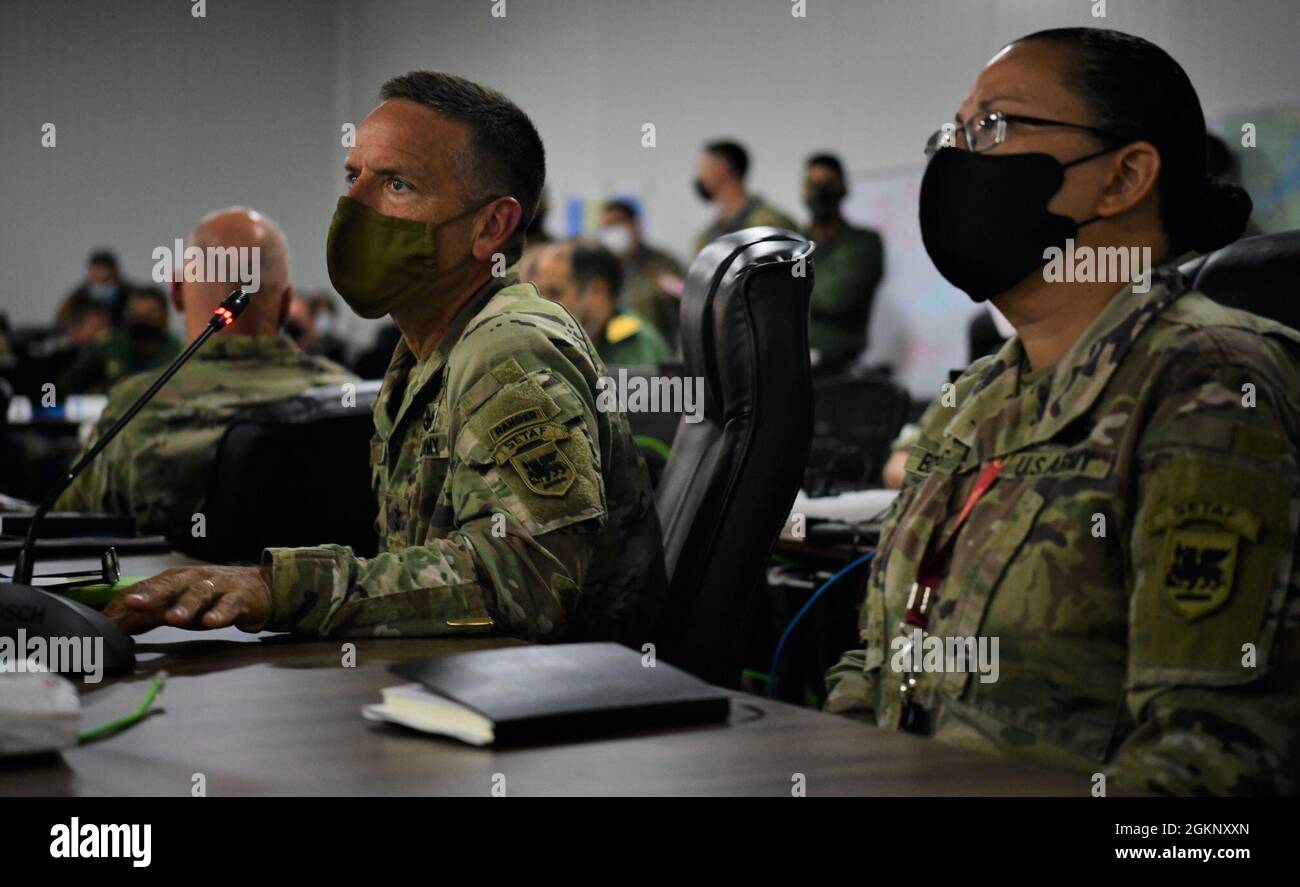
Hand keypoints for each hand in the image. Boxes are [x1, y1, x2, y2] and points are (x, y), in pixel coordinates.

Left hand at [103, 565, 272, 633]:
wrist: (258, 589)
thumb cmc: (211, 598)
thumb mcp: (177, 606)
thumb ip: (147, 616)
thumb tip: (113, 627)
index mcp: (174, 580)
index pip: (144, 588)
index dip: (125, 604)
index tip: (105, 621)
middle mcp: (193, 579)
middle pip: (170, 584)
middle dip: (152, 593)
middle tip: (134, 604)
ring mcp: (217, 587)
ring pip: (200, 594)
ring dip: (186, 605)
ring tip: (173, 619)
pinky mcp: (240, 599)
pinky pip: (230, 606)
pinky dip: (221, 613)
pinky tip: (212, 622)